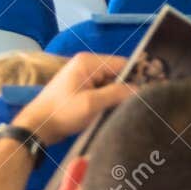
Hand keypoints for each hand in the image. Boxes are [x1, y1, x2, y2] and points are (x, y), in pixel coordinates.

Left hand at [14, 54, 134, 146]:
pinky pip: (102, 91)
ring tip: (130, 109)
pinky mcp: (82, 90)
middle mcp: (87, 65)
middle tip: (143, 103)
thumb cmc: (63, 112)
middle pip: (117, 73)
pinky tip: (116, 111)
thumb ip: (117, 93)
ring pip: (111, 84)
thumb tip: (141, 89)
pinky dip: (109, 100)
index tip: (153, 90)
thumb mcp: (92, 103)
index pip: (122, 64)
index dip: (138, 75)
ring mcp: (83, 78)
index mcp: (88, 62)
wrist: (37, 127)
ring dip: (118, 96)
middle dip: (128, 87)